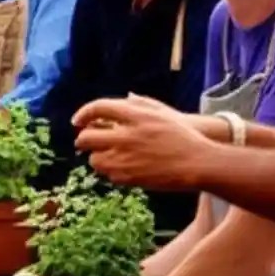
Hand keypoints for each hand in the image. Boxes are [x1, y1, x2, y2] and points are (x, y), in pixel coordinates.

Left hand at [72, 94, 215, 189]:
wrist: (197, 163)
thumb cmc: (183, 136)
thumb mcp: (164, 112)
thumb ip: (141, 103)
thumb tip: (125, 98)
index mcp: (136, 115)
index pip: (99, 108)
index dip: (84, 113)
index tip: (77, 120)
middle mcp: (127, 135)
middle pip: (87, 137)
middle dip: (83, 139)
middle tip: (85, 141)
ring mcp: (126, 158)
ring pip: (94, 159)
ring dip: (96, 156)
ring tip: (105, 155)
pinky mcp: (129, 177)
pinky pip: (107, 174)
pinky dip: (110, 170)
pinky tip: (120, 166)